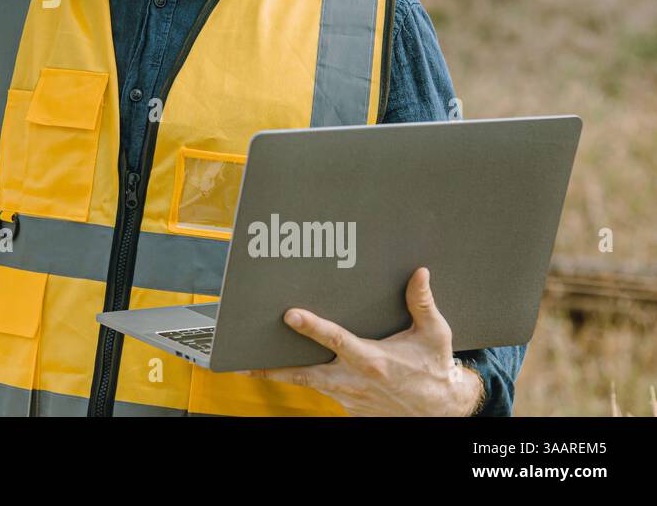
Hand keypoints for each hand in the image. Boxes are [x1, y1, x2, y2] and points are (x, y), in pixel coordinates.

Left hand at [246, 267, 483, 415]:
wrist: (439, 410)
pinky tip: (289, 367)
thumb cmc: (433, 367)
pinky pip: (323, 390)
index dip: (312, 327)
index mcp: (372, 359)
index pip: (335, 339)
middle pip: (305, 373)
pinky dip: (307, 379)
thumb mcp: (435, 335)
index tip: (290, 315)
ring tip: (252, 363)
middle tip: (244, 361)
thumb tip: (419, 272)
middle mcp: (354, 380)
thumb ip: (422, 303)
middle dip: (273, 369)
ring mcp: (349, 397)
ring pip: (308, 382)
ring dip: (281, 374)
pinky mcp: (349, 407)